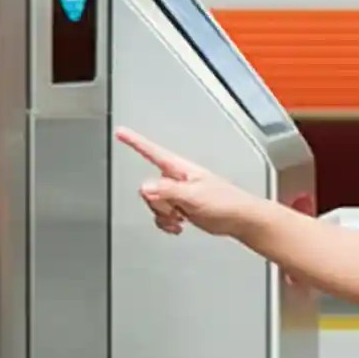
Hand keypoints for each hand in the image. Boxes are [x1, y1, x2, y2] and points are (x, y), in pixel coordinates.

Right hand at [116, 126, 261, 237]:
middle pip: (149, 188)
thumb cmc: (225, 202)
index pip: (152, 152)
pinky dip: (166, 223)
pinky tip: (180, 225)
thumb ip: (168, 191)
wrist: (238, 219)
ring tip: (182, 217)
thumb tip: (145, 187)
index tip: (120, 132)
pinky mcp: (179, 207)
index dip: (135, 142)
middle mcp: (176, 179)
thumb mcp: (194, 195)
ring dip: (164, 215)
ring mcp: (177, 193)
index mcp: (180, 169)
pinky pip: (160, 215)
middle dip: (159, 203)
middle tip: (177, 208)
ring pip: (153, 204)